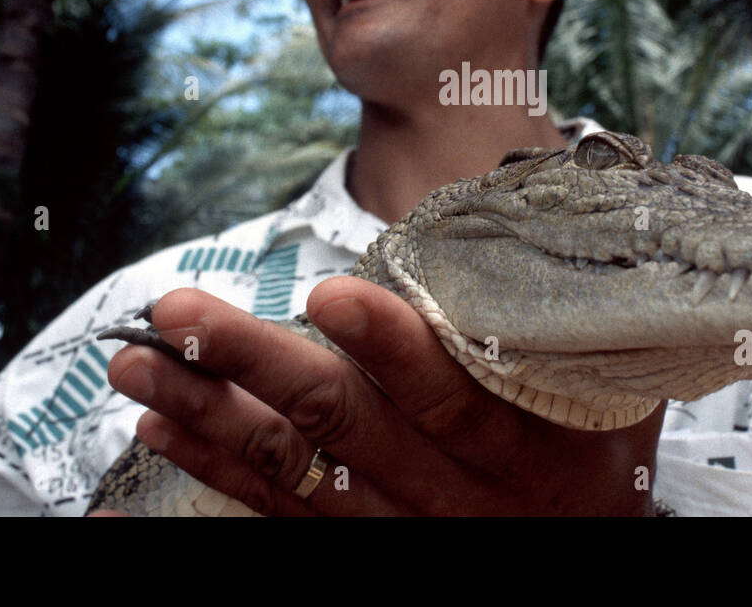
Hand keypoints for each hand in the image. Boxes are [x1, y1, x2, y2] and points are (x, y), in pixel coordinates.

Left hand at [105, 281, 665, 514]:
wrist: (589, 550)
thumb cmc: (598, 451)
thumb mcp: (614, 388)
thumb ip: (578, 311)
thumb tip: (553, 200)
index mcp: (523, 449)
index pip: (451, 399)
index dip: (392, 350)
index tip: (331, 293)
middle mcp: (456, 498)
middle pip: (344, 429)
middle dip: (255, 365)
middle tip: (180, 311)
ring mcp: (401, 529)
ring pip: (293, 470)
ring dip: (208, 413)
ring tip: (137, 363)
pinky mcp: (363, 542)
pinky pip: (280, 510)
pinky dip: (218, 467)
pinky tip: (163, 423)